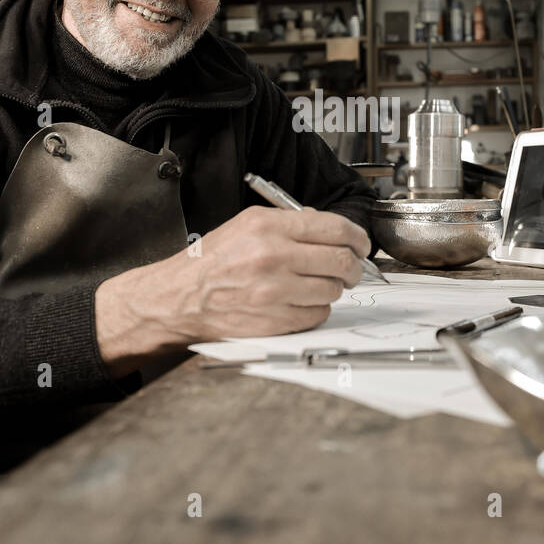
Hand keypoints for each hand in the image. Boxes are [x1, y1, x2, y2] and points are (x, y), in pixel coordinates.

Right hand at [94, 206, 369, 374]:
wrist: (181, 298)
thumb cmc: (213, 261)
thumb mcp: (247, 224)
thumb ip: (291, 222)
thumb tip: (329, 228)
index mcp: (269, 227)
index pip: (336, 229)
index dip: (358, 238)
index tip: (361, 245)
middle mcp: (274, 257)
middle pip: (342, 262)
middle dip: (353, 266)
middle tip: (350, 269)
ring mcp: (275, 292)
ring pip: (332, 290)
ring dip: (331, 288)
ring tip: (313, 284)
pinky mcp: (275, 321)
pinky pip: (317, 315)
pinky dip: (315, 309)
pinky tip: (298, 301)